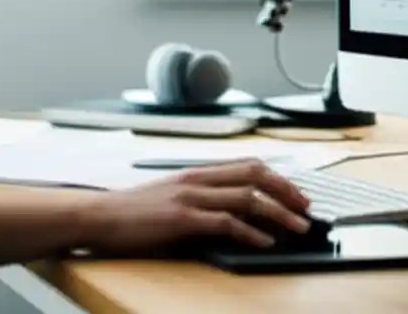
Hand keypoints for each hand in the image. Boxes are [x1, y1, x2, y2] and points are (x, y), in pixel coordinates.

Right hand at [81, 160, 312, 253]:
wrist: (99, 217)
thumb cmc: (133, 212)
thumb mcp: (171, 197)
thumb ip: (201, 200)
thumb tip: (234, 215)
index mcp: (197, 173)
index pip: (248, 166)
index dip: (278, 178)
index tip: (297, 194)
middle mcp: (198, 179)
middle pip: (256, 175)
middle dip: (287, 190)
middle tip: (307, 208)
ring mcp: (191, 198)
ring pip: (248, 198)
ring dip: (279, 213)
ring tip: (298, 227)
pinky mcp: (183, 219)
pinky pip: (226, 223)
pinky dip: (251, 233)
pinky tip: (265, 242)